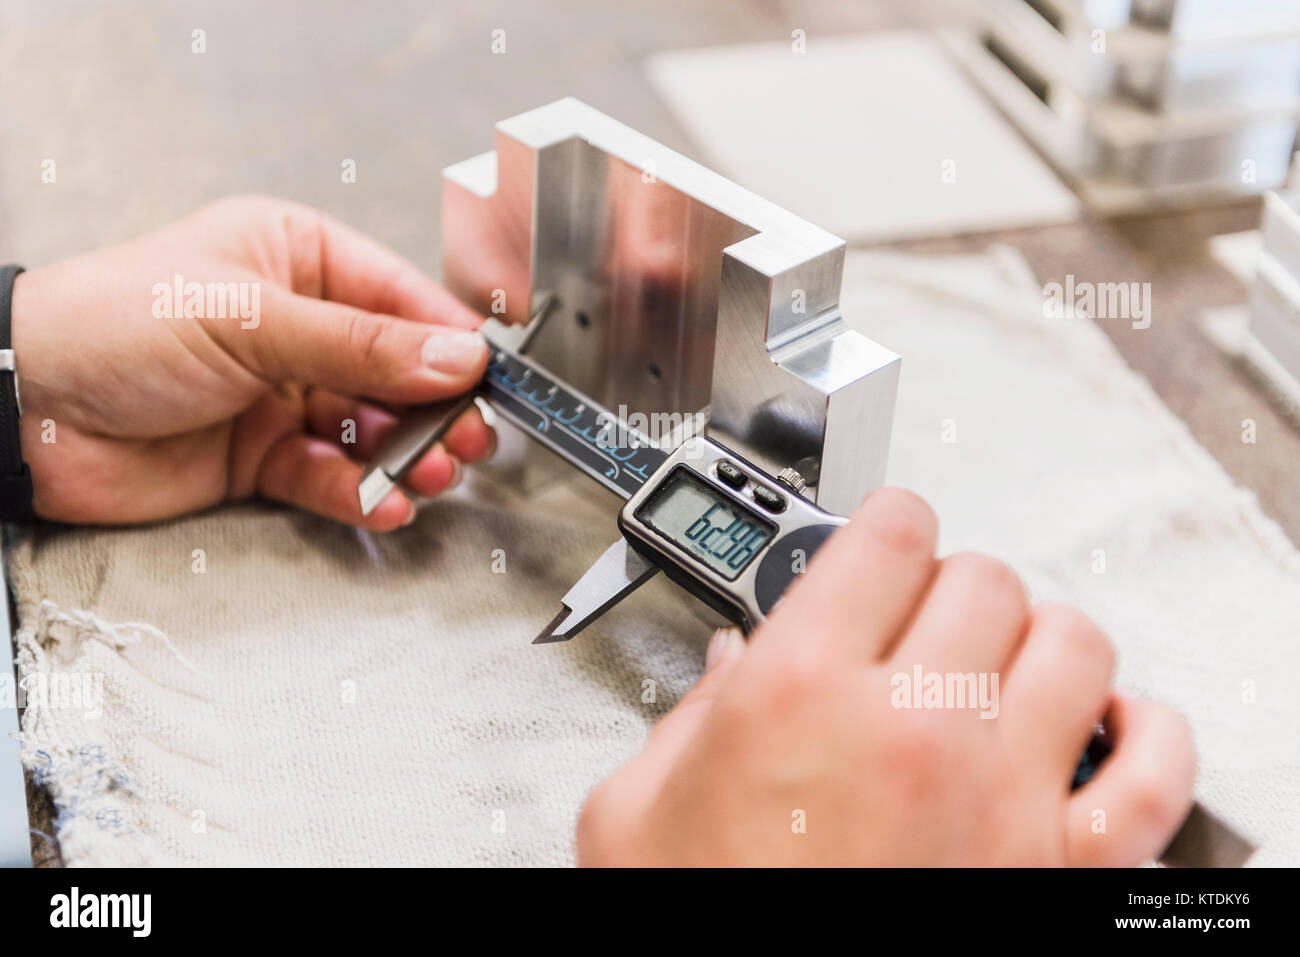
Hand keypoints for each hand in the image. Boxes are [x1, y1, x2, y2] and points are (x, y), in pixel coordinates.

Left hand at [11, 195, 494, 528]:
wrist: (26, 410)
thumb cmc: (114, 324)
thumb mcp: (250, 318)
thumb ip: (359, 345)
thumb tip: (455, 358)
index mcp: (295, 259)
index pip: (397, 297)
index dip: (447, 340)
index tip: (489, 377)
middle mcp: (296, 326)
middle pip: (394, 370)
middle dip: (435, 407)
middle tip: (471, 436)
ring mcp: (281, 394)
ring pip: (369, 428)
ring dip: (406, 454)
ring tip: (433, 471)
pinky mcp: (263, 456)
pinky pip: (330, 475)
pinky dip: (361, 491)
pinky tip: (385, 500)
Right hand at [578, 488, 1195, 865]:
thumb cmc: (707, 917)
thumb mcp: (635, 817)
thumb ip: (682, 720)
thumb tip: (727, 664)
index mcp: (797, 695)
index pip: (887, 538)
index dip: (888, 523)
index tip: (887, 538)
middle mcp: (910, 731)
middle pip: (981, 580)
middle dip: (949, 587)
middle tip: (922, 622)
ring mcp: (1001, 799)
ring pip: (1073, 644)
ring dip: (1038, 640)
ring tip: (1001, 668)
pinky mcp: (1066, 870)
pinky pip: (1154, 764)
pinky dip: (1144, 731)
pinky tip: (1099, 729)